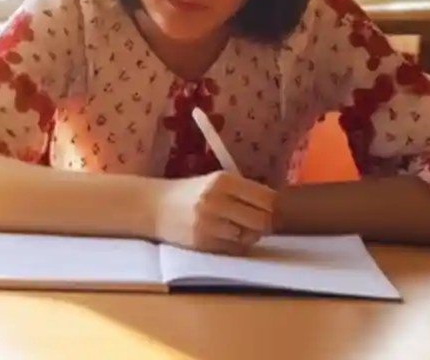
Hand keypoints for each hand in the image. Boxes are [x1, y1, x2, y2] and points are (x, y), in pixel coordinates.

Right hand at [153, 171, 275, 254]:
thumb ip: (242, 192)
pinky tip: (223, 236)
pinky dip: (235, 245)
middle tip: (257, 223)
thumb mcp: (214, 183)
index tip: (273, 211)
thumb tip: (276, 207)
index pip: (266, 198)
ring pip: (250, 236)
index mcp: (223, 180)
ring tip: (236, 229)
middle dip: (265, 224)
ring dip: (249, 235)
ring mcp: (209, 222)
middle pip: (263, 220)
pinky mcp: (203, 241)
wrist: (153, 206)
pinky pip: (234, 248)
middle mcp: (217, 199)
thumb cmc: (189, 194)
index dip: (274, 207)